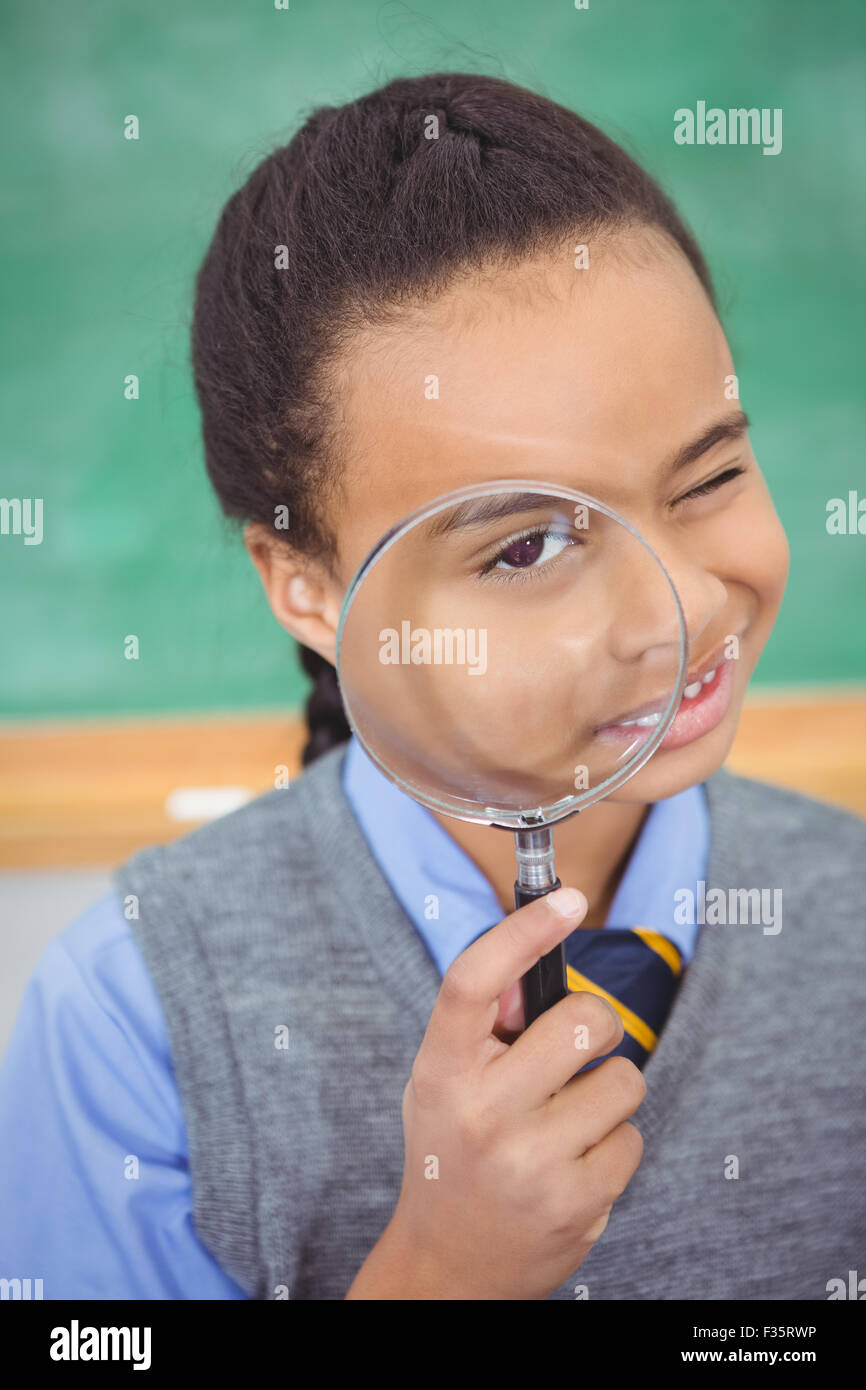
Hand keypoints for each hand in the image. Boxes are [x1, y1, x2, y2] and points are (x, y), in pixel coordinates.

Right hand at [346, 886, 644, 1299]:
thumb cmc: (451, 1154)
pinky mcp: (575, 1202)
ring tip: (570, 1119)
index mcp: (442, 1069)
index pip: (476, 980)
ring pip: (623, 1080)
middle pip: (582, 1021)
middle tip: (580, 1048)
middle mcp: (482, 1111)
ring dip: (609, 1092)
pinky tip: (576, 1164)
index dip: (525, 930)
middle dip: (598, 1025)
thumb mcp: (442, 1082)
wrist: (445, 1267)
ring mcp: (530, 1160)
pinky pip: (633, 1138)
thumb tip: (539, 964)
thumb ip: (485, 1024)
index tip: (568, 898)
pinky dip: (614, 1144)